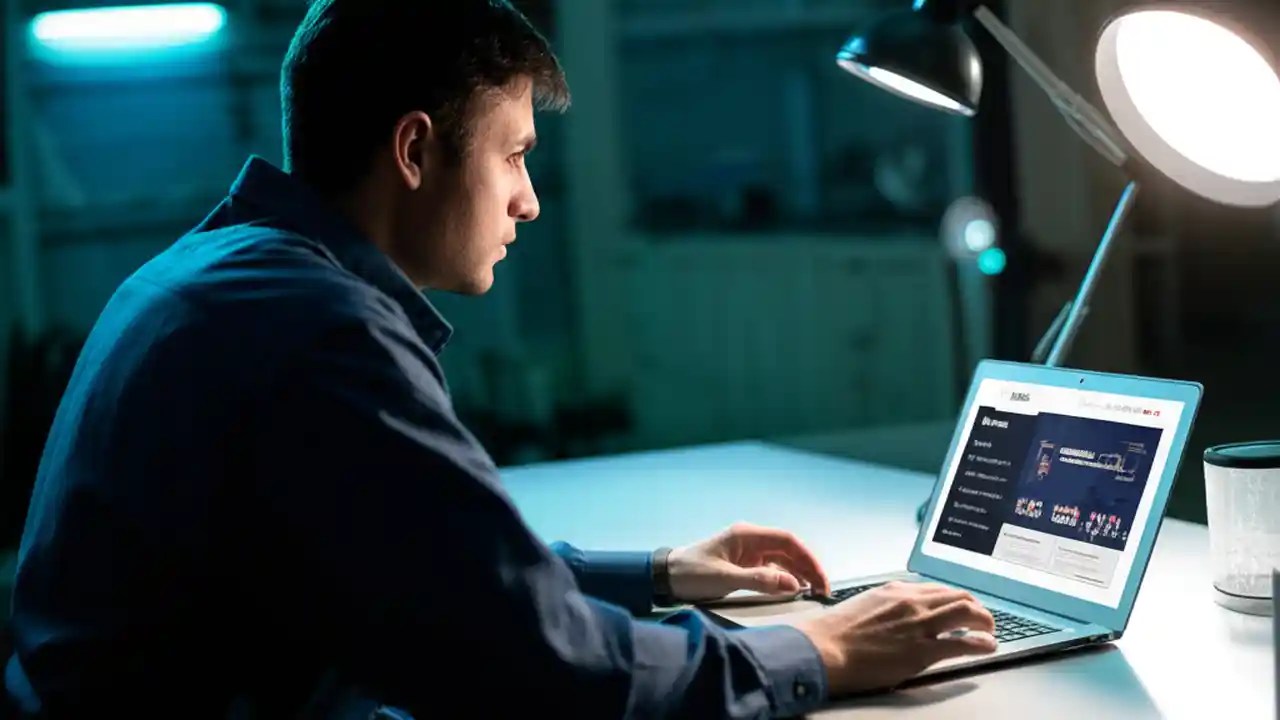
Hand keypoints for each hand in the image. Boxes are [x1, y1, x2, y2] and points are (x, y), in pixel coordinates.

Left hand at [666, 522, 830, 601]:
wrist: (665, 576)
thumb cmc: (691, 574)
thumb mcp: (725, 579)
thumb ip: (760, 580)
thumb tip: (793, 584)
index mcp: (746, 535)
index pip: (787, 541)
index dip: (807, 559)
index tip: (820, 578)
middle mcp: (750, 539)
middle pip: (788, 550)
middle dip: (807, 568)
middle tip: (823, 590)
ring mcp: (748, 551)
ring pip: (782, 559)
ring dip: (799, 573)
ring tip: (814, 592)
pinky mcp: (744, 563)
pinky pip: (772, 568)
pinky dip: (785, 578)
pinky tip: (793, 590)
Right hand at [793, 581, 997, 694]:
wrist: (824, 648)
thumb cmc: (835, 632)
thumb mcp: (863, 606)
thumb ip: (886, 605)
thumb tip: (896, 613)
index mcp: (896, 591)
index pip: (937, 588)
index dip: (955, 598)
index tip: (961, 606)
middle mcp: (911, 602)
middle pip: (958, 596)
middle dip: (976, 607)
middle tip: (982, 619)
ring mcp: (919, 624)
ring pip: (967, 612)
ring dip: (986, 621)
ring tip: (990, 630)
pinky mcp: (922, 650)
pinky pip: (963, 641)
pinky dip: (982, 642)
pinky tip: (988, 646)